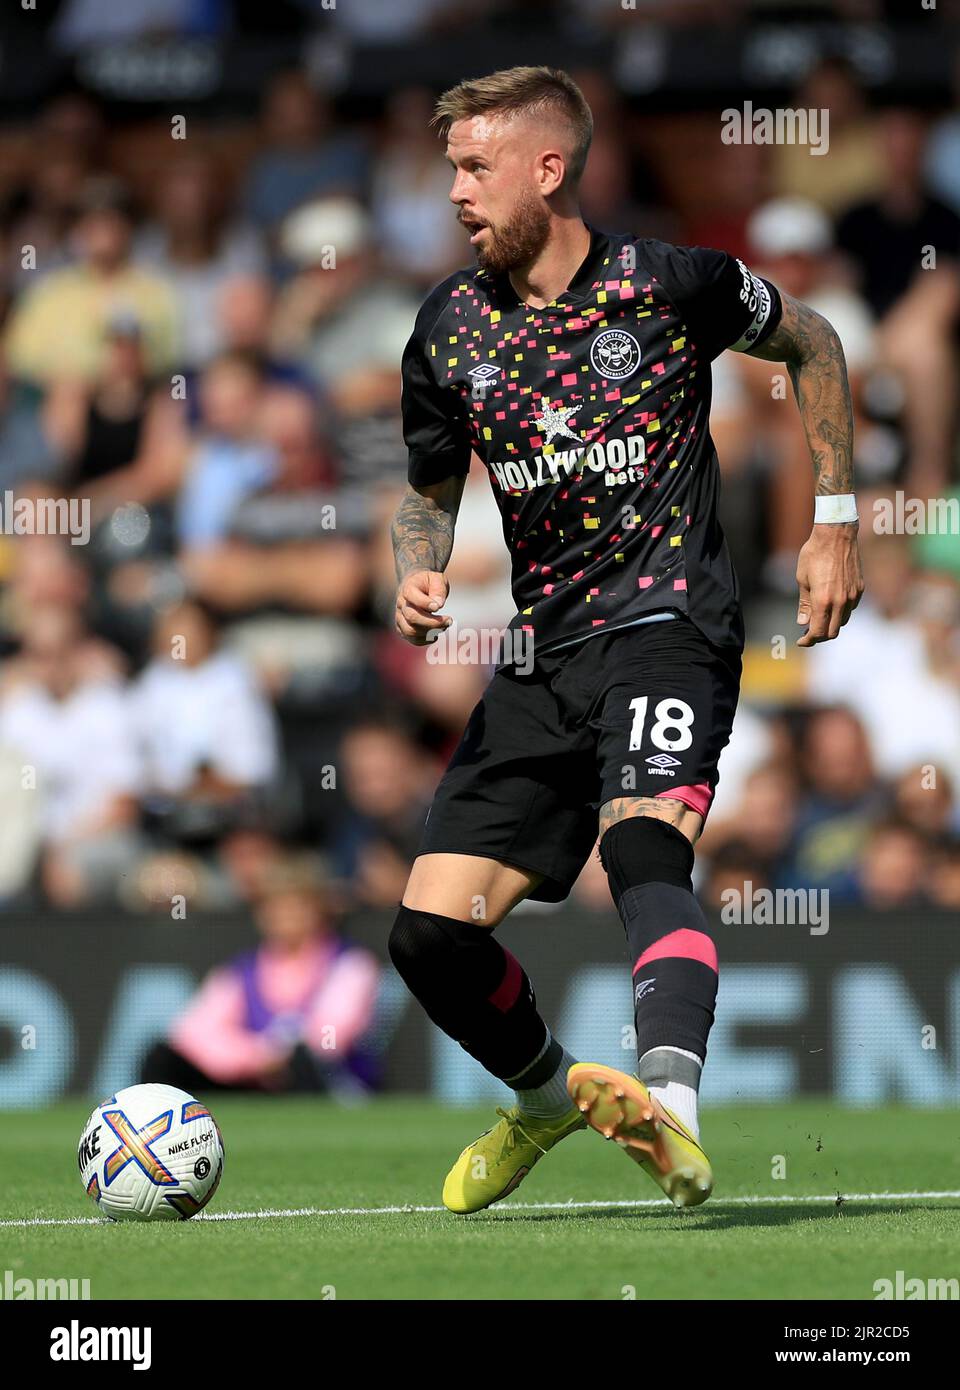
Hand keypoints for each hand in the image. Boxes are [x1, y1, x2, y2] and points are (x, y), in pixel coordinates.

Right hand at [395, 570, 450, 644]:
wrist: (418, 587)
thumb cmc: (429, 583)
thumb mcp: (437, 579)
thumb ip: (438, 589)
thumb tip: (438, 604)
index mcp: (407, 588)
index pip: (412, 597)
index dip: (425, 603)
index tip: (439, 606)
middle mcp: (401, 604)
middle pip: (411, 617)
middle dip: (432, 622)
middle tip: (449, 620)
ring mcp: (400, 618)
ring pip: (410, 631)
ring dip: (430, 632)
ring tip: (445, 626)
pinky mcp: (402, 629)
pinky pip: (412, 639)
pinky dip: (426, 639)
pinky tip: (436, 633)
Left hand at [795, 523, 863, 646]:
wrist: (837, 535)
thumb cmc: (814, 554)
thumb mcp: (802, 579)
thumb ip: (804, 604)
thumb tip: (803, 623)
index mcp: (823, 601)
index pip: (818, 632)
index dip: (808, 640)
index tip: (801, 641)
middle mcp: (841, 601)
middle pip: (832, 632)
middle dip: (819, 636)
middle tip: (808, 633)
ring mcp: (853, 596)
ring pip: (843, 621)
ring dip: (831, 624)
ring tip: (819, 618)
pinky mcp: (860, 588)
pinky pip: (850, 608)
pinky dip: (840, 612)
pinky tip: (831, 604)